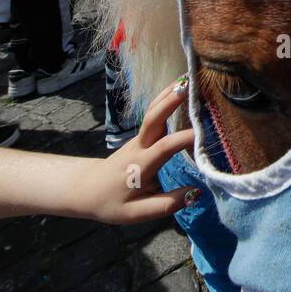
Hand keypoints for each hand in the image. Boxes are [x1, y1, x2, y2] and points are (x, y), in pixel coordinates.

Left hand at [68, 79, 198, 224]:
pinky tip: (179, 86)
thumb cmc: (113, 203)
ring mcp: (139, 138)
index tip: (202, 136)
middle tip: (189, 87)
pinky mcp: (142, 135)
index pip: (163, 148)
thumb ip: (167, 204)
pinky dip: (167, 98)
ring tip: (188, 78)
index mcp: (139, 166)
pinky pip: (155, 113)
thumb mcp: (137, 213)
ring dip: (169, 93)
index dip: (182, 140)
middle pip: (154, 118)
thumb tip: (196, 193)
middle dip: (170, 102)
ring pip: (153, 111)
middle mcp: (139, 146)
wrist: (87, 190)